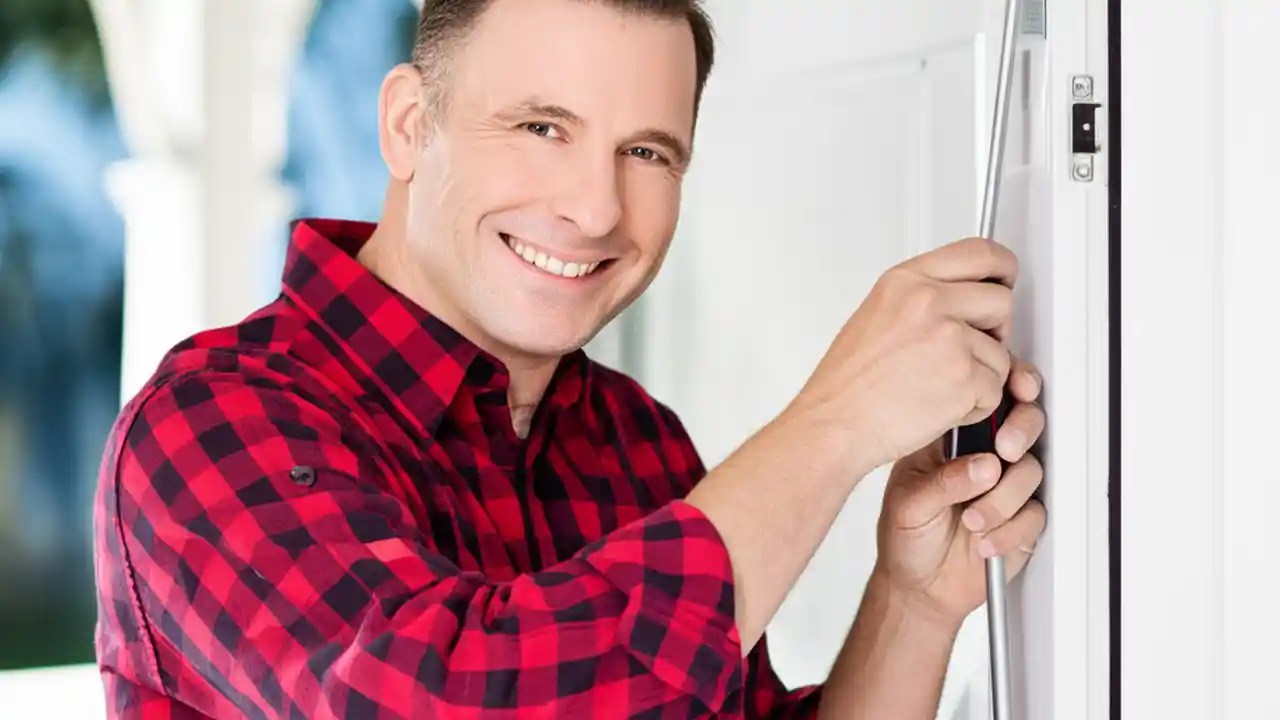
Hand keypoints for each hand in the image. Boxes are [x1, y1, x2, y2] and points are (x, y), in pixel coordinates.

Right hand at [787, 237, 1017, 471]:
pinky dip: (974, 406)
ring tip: (937, 386)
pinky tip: (939, 406)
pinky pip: (995, 390)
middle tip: (965, 352)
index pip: (979, 254)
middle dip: (993, 331)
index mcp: (905, 281)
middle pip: (1001, 302)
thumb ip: (921, 298)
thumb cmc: (847, 385)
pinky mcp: (964, 377)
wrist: (833, 425)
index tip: (1004, 280)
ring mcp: (949, 338)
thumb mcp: (877, 316)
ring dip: (980, 376)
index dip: (1002, 269)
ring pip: (1001, 353)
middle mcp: (928, 301)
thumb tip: (962, 298)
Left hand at [872, 357, 1046, 624]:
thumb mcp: (909, 504)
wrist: (919, 587)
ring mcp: (1004, 487)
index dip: (1010, 387)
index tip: (1019, 390)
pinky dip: (1009, 531)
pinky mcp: (1021, 520)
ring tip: (972, 521)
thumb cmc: (904, 536)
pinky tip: (983, 542)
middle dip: (1021, 432)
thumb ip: (944, 482)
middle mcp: (982, 458)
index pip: (985, 402)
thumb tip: (985, 466)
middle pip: (1025, 424)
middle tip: (1005, 452)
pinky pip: (1034, 515)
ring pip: (1032, 471)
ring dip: (1003, 498)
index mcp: (950, 441)